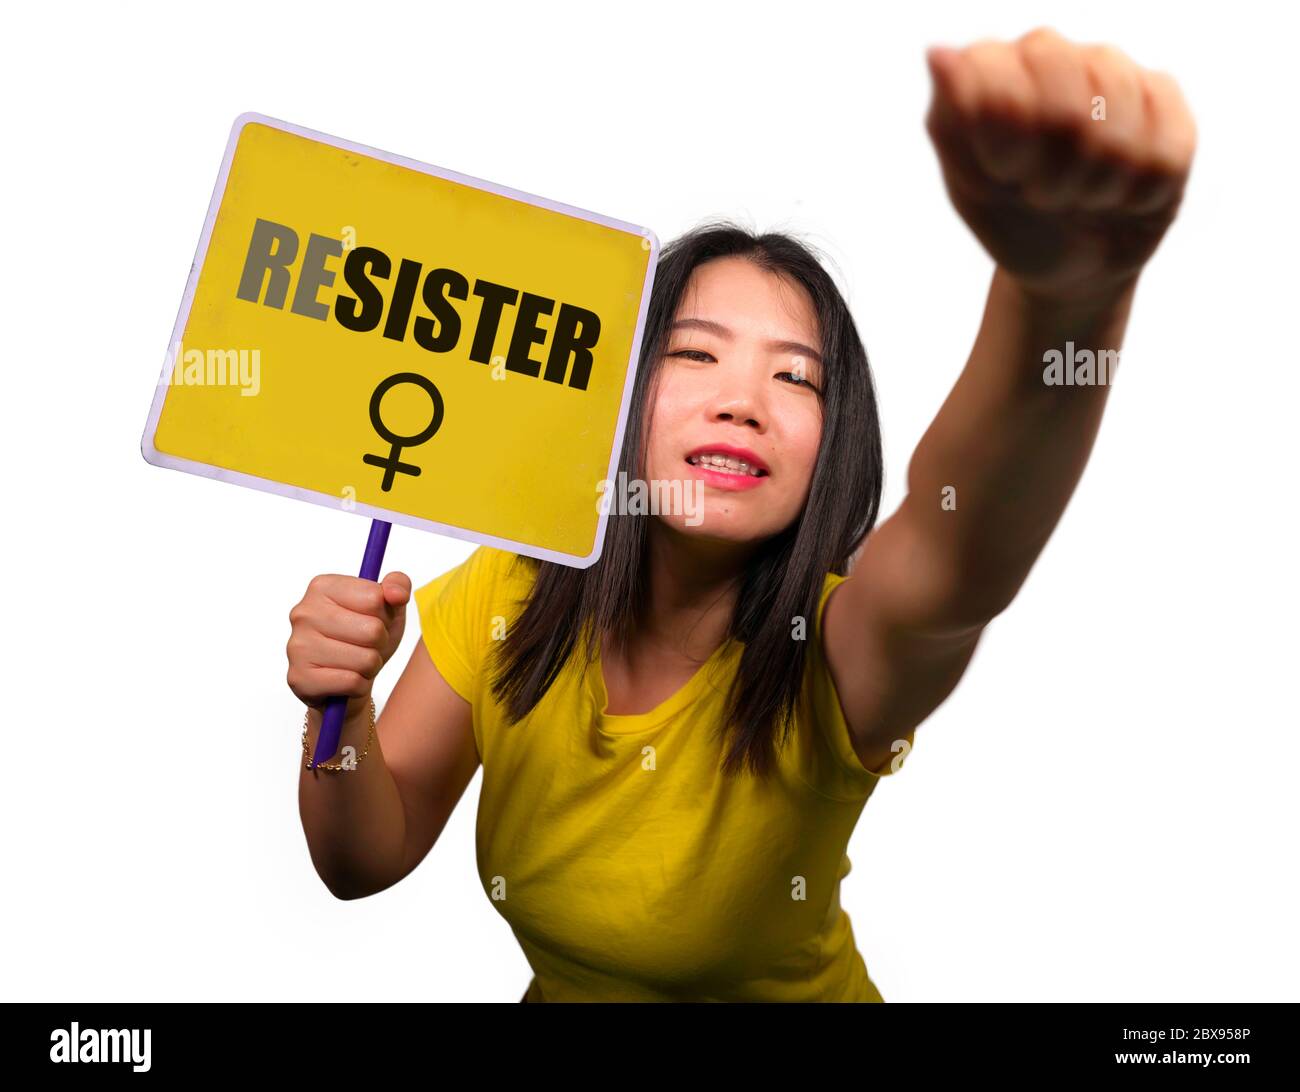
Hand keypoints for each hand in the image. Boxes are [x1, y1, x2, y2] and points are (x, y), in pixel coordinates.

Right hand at [286, 571, 411, 710]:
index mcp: (322, 587)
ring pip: (365, 659)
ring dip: (370, 666)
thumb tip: (397, 594)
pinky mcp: (300, 678)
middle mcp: (304, 613)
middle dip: (379, 643)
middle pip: (372, 630)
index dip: (384, 615)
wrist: (345, 684)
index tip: (371, 620)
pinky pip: (352, 682)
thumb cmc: (365, 639)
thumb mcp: (388, 607)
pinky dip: (359, 685)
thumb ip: (398, 585)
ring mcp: (297, 646)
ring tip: (356, 663)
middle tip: (365, 646)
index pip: (375, 598)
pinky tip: (347, 680)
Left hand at [924, 27, 1196, 304]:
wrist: (1066, 262)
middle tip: (1041, 194)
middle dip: (1053, 174)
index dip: (1009, 145)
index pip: (1004, 84)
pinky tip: (1121, 194)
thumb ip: (953, 119)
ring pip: (1118, 133)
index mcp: (992, 67)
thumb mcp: (968, 183)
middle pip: (1066, 108)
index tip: (1003, 176)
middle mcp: (1052, 52)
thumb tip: (937, 53)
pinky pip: (1163, 153)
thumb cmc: (1009, 218)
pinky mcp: (1165, 99)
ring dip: (1094, 189)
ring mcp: (1112, 69)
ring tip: (1079, 196)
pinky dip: (1136, 195)